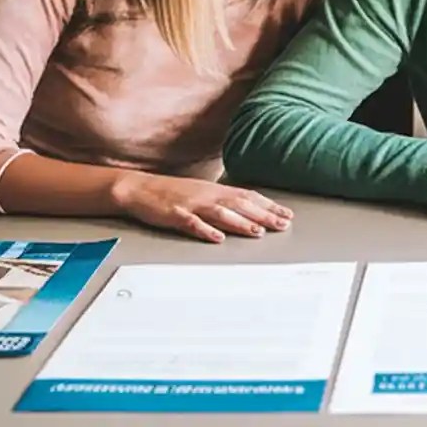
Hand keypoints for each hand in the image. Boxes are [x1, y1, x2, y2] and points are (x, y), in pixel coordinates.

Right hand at [110, 173, 292, 242]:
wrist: (139, 188)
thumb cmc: (172, 192)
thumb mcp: (202, 193)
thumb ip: (224, 200)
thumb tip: (247, 209)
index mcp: (215, 190)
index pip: (248, 197)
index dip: (269, 206)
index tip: (287, 215)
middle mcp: (207, 195)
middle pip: (239, 205)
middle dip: (263, 215)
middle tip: (282, 225)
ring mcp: (191, 204)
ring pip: (220, 213)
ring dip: (240, 223)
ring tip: (257, 232)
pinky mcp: (174, 214)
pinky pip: (191, 223)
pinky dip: (204, 230)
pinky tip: (217, 238)